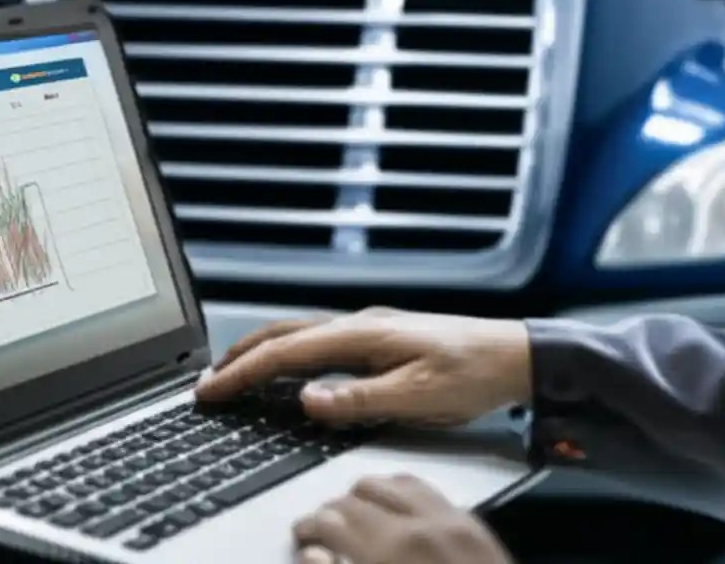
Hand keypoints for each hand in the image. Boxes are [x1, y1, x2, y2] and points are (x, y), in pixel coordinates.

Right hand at [196, 307, 530, 425]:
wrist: (515, 354)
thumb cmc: (474, 372)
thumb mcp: (419, 396)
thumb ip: (361, 399)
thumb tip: (309, 399)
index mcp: (364, 335)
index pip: (287, 352)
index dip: (244, 372)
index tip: (211, 390)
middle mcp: (361, 324)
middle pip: (284, 333)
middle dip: (241, 355)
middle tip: (209, 381)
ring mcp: (370, 328)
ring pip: (301, 333)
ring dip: (263, 351)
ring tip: (236, 371)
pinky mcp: (381, 338)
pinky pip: (321, 340)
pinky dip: (290, 353)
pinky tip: (290, 369)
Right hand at [294, 474, 511, 563]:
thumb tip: (313, 553)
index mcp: (388, 550)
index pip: (332, 520)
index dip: (309, 527)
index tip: (301, 536)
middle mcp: (417, 524)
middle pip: (358, 496)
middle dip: (333, 510)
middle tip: (324, 531)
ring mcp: (449, 519)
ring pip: (391, 483)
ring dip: (366, 495)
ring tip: (357, 516)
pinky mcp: (471, 523)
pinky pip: (426, 489)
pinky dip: (401, 492)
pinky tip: (394, 508)